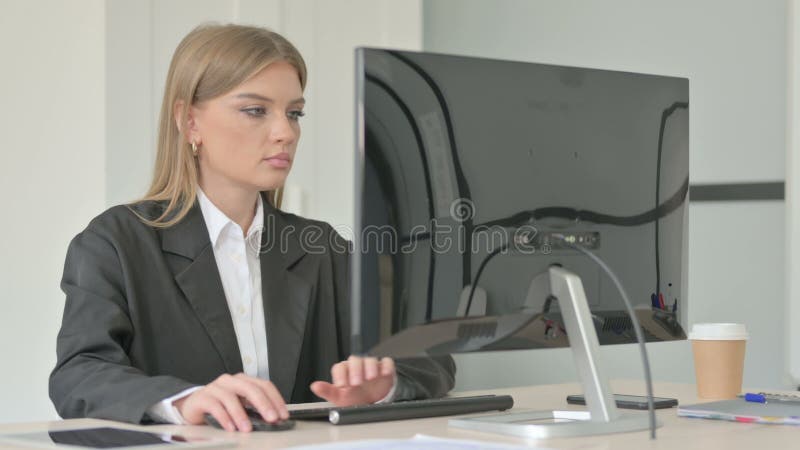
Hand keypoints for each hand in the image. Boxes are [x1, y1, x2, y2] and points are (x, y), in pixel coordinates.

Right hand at [173, 373, 287, 431]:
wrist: (194, 407)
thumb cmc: (221, 407)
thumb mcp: (241, 406)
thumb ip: (254, 410)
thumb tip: (273, 420)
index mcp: (244, 381)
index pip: (264, 385)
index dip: (275, 399)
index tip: (282, 414)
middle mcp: (230, 381)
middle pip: (250, 388)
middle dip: (263, 404)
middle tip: (271, 419)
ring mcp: (215, 387)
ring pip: (231, 397)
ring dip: (241, 414)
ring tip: (248, 429)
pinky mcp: (202, 398)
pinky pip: (214, 406)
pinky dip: (224, 417)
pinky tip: (230, 428)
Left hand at [310, 356, 395, 405]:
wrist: (373, 400)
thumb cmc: (354, 397)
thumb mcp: (340, 397)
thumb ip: (327, 391)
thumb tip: (314, 386)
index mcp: (344, 371)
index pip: (340, 367)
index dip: (340, 375)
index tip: (342, 385)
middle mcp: (357, 366)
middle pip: (355, 361)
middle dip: (355, 371)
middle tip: (356, 383)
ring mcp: (371, 365)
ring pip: (370, 359)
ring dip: (370, 367)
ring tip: (370, 378)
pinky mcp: (384, 367)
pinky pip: (386, 362)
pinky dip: (386, 366)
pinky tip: (384, 373)